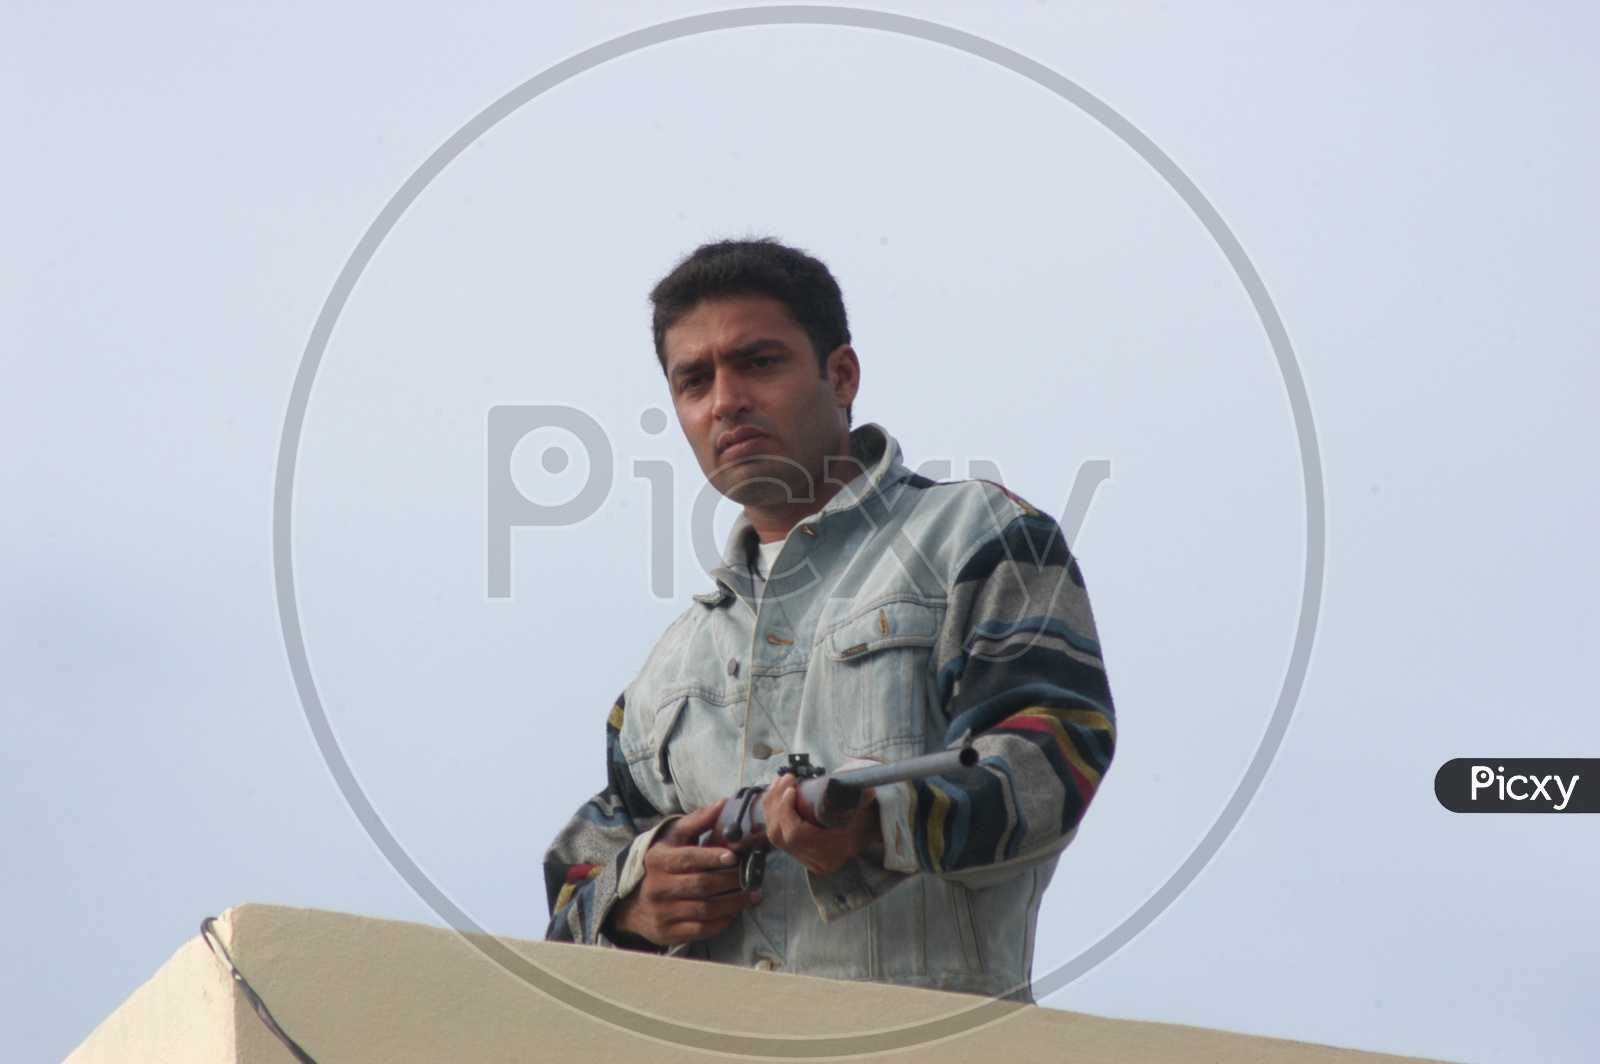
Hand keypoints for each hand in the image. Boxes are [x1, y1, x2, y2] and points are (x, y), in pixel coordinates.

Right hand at [605, 800, 762, 947]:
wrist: (630, 902)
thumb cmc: (660, 862)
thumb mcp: (672, 837)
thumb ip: (698, 821)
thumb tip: (724, 804)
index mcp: (658, 860)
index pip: (688, 858)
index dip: (712, 857)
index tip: (734, 857)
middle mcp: (657, 887)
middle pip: (701, 885)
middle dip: (731, 881)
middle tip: (754, 876)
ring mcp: (662, 912)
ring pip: (704, 909)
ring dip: (734, 903)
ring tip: (754, 895)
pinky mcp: (667, 932)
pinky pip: (700, 929)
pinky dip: (722, 922)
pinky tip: (735, 912)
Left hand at [763, 775, 880, 876]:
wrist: (867, 830)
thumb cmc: (864, 814)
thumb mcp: (865, 805)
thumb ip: (863, 797)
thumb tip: (866, 788)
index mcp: (832, 851)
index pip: (796, 834)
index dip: (786, 811)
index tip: (791, 789)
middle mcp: (817, 861)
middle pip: (781, 835)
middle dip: (776, 805)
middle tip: (782, 780)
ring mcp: (807, 861)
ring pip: (776, 837)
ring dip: (771, 808)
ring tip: (776, 784)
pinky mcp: (800, 856)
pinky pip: (778, 838)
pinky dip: (773, 817)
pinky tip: (774, 797)